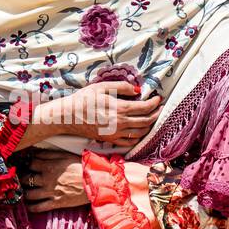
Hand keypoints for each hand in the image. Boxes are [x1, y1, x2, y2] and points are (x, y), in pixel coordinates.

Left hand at [24, 151, 88, 212]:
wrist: (94, 182)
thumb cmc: (81, 167)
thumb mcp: (65, 156)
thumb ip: (49, 154)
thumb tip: (34, 152)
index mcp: (49, 166)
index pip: (30, 164)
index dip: (26, 164)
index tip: (25, 165)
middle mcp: (47, 179)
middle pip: (27, 179)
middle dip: (23, 178)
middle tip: (22, 178)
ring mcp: (50, 192)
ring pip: (29, 194)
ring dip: (24, 193)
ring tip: (23, 191)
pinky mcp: (56, 203)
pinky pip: (38, 207)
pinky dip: (31, 207)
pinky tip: (28, 205)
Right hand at [42, 82, 161, 144]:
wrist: (69, 116)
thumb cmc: (84, 99)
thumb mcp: (102, 87)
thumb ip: (122, 87)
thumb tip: (138, 90)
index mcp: (120, 109)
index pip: (145, 107)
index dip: (155, 103)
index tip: (158, 98)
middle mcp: (120, 123)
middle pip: (146, 121)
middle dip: (156, 114)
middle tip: (159, 108)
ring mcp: (115, 134)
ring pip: (140, 133)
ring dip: (149, 126)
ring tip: (152, 119)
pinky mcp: (110, 140)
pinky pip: (129, 142)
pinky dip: (138, 137)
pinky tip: (139, 131)